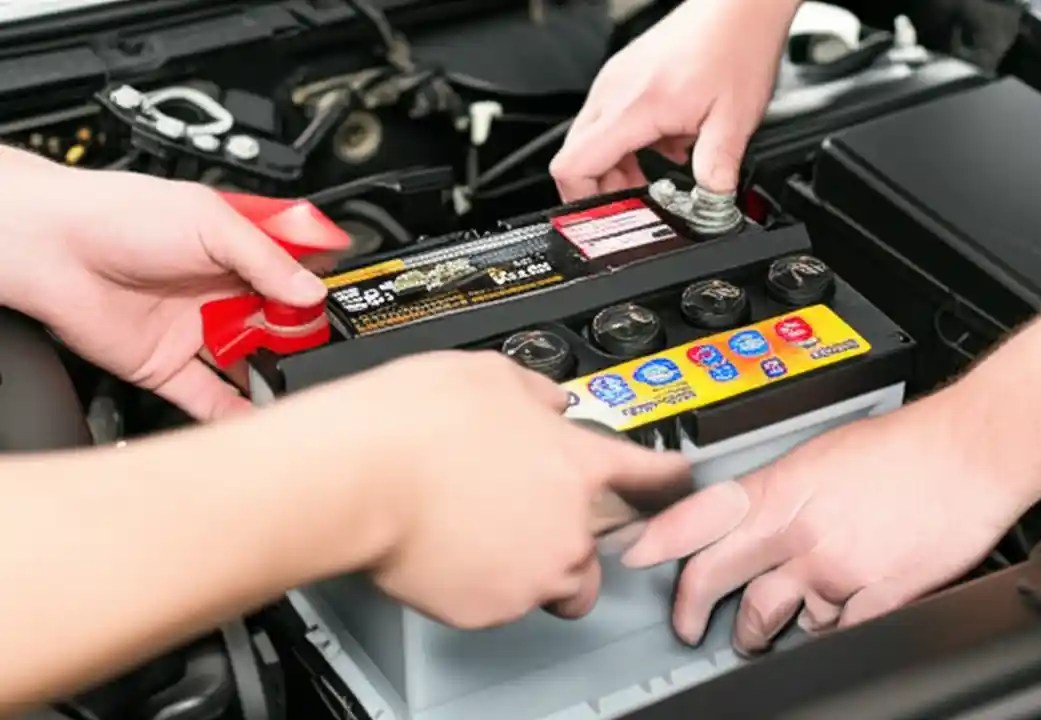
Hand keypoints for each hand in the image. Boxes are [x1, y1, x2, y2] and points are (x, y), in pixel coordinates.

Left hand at [0, 153, 347, 420]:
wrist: (50, 248)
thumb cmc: (119, 214)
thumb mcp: (211, 220)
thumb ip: (266, 258)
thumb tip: (311, 290)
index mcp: (238, 250)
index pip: (295, 275)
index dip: (316, 291)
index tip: (336, 305)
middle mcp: (222, 291)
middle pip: (280, 324)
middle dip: (299, 337)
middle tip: (310, 343)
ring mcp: (198, 331)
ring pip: (251, 362)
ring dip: (276, 376)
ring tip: (301, 385)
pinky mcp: (171, 367)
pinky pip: (211, 399)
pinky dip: (237, 415)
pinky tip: (262, 419)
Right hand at [295, 351, 692, 628]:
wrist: (356, 475)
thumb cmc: (412, 421)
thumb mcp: (489, 374)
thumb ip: (537, 393)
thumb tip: (549, 402)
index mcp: (577, 462)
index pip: (651, 474)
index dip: (667, 477)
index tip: (676, 482)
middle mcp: (570, 524)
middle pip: (599, 544)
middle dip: (571, 532)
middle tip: (523, 512)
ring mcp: (534, 573)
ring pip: (556, 582)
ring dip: (535, 565)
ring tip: (482, 535)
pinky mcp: (493, 609)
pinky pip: (504, 602)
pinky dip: (486, 585)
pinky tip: (453, 551)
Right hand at [550, 0, 799, 199]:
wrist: (739, 6)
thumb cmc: (735, 46)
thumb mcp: (734, 121)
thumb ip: (717, 170)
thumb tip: (711, 205)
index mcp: (633, 107)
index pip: (574, 165)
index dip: (581, 202)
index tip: (605, 219)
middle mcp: (614, 92)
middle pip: (576, 157)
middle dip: (602, 189)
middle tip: (637, 204)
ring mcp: (616, 81)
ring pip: (592, 140)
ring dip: (617, 168)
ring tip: (654, 178)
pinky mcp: (625, 76)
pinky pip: (609, 120)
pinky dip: (629, 144)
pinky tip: (664, 146)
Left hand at [618, 394, 1036, 653]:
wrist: (973, 450)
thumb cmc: (908, 445)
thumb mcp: (823, 451)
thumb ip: (781, 486)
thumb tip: (751, 509)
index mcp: (782, 487)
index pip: (697, 518)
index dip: (655, 542)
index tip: (634, 558)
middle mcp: (800, 530)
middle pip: (716, 578)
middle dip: (691, 610)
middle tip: (686, 625)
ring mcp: (836, 568)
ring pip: (771, 616)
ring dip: (760, 630)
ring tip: (758, 634)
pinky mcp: (876, 597)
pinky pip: (834, 634)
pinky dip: (827, 633)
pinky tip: (829, 623)